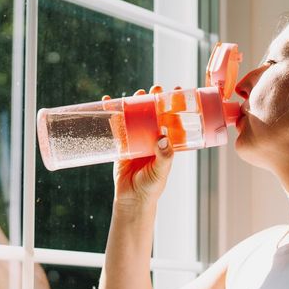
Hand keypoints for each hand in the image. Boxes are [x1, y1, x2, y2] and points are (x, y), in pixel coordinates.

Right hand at [106, 85, 173, 208]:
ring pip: (137, 116)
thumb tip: (163, 137)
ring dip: (135, 102)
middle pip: (155, 113)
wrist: (132, 199)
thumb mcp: (161, 171)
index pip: (174, 119)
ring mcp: (137, 139)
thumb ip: (164, 156)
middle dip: (155, 99)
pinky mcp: (121, 143)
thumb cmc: (151, 187)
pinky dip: (112, 113)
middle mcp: (153, 138)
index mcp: (167, 143)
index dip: (176, 105)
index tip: (179, 90)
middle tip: (155, 88)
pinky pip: (117, 125)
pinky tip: (108, 101)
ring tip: (136, 93)